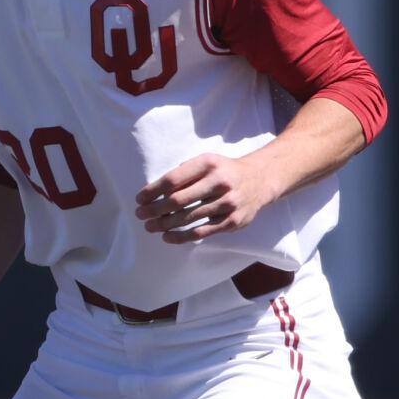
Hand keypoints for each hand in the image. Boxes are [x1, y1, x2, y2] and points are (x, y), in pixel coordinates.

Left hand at [135, 152, 273, 243]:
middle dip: (154, 210)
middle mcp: (219, 182)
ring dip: (164, 225)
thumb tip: (153, 192)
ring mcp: (227, 202)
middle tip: (140, 215)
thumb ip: (184, 174)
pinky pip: (202, 232)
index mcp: (208, 164)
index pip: (172, 179)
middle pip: (177, 200)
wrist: (259, 180)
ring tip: (150, 227)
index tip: (139, 199)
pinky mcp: (233, 221)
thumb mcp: (206, 162)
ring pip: (188, 218)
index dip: (152, 191)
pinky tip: (168, 236)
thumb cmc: (223, 171)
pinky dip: (181, 236)